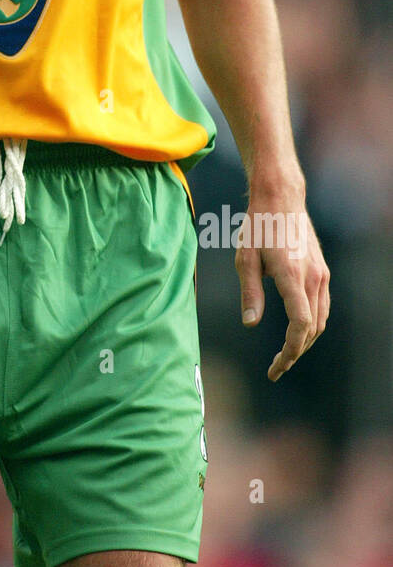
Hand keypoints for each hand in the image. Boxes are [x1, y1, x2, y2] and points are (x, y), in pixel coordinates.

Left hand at [234, 199, 329, 380]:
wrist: (280, 198)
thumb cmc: (257, 226)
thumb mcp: (245, 259)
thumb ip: (250, 293)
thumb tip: (251, 323)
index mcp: (292, 275)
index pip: (300, 325)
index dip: (290, 351)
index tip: (276, 367)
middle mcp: (312, 277)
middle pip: (311, 329)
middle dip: (295, 353)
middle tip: (276, 368)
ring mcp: (320, 273)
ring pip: (320, 320)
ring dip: (305, 341)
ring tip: (285, 355)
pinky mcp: (321, 270)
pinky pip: (321, 306)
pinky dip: (311, 325)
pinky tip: (297, 332)